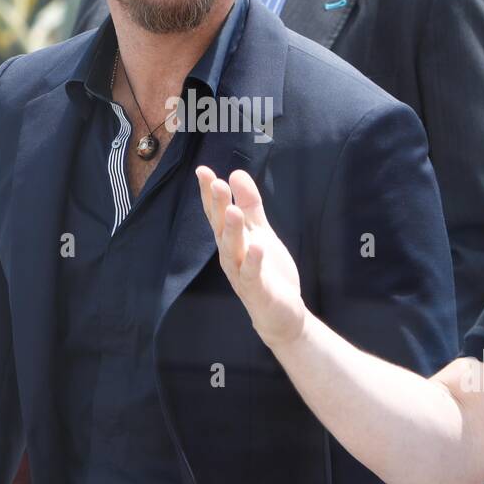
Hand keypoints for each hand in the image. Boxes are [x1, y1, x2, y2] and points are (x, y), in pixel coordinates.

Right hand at [196, 165, 306, 347]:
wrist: (280, 312)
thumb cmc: (266, 270)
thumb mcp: (260, 231)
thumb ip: (249, 204)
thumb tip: (236, 173)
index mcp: (230, 240)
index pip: (216, 213)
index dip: (208, 193)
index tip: (203, 170)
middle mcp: (230, 255)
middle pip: (220, 228)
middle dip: (217, 206)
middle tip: (216, 182)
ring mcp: (241, 273)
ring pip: (232, 250)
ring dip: (231, 230)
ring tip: (232, 210)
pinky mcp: (257, 290)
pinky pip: (252, 274)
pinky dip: (253, 260)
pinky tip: (257, 245)